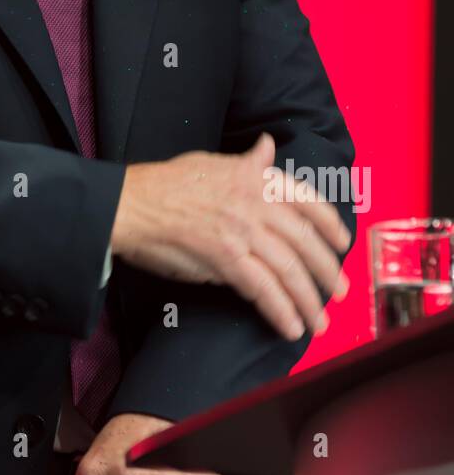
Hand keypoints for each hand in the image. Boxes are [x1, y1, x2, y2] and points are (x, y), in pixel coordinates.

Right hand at [110, 132, 350, 340]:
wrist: (132, 204)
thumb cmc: (165, 183)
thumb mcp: (212, 162)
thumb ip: (246, 162)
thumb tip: (267, 147)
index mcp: (254, 178)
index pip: (306, 198)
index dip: (329, 223)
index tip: (342, 242)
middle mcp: (255, 202)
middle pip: (304, 240)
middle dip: (327, 270)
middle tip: (339, 291)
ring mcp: (242, 231)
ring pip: (289, 269)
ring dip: (309, 300)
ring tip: (318, 321)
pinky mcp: (226, 259)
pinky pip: (263, 290)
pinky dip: (281, 311)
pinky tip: (290, 326)